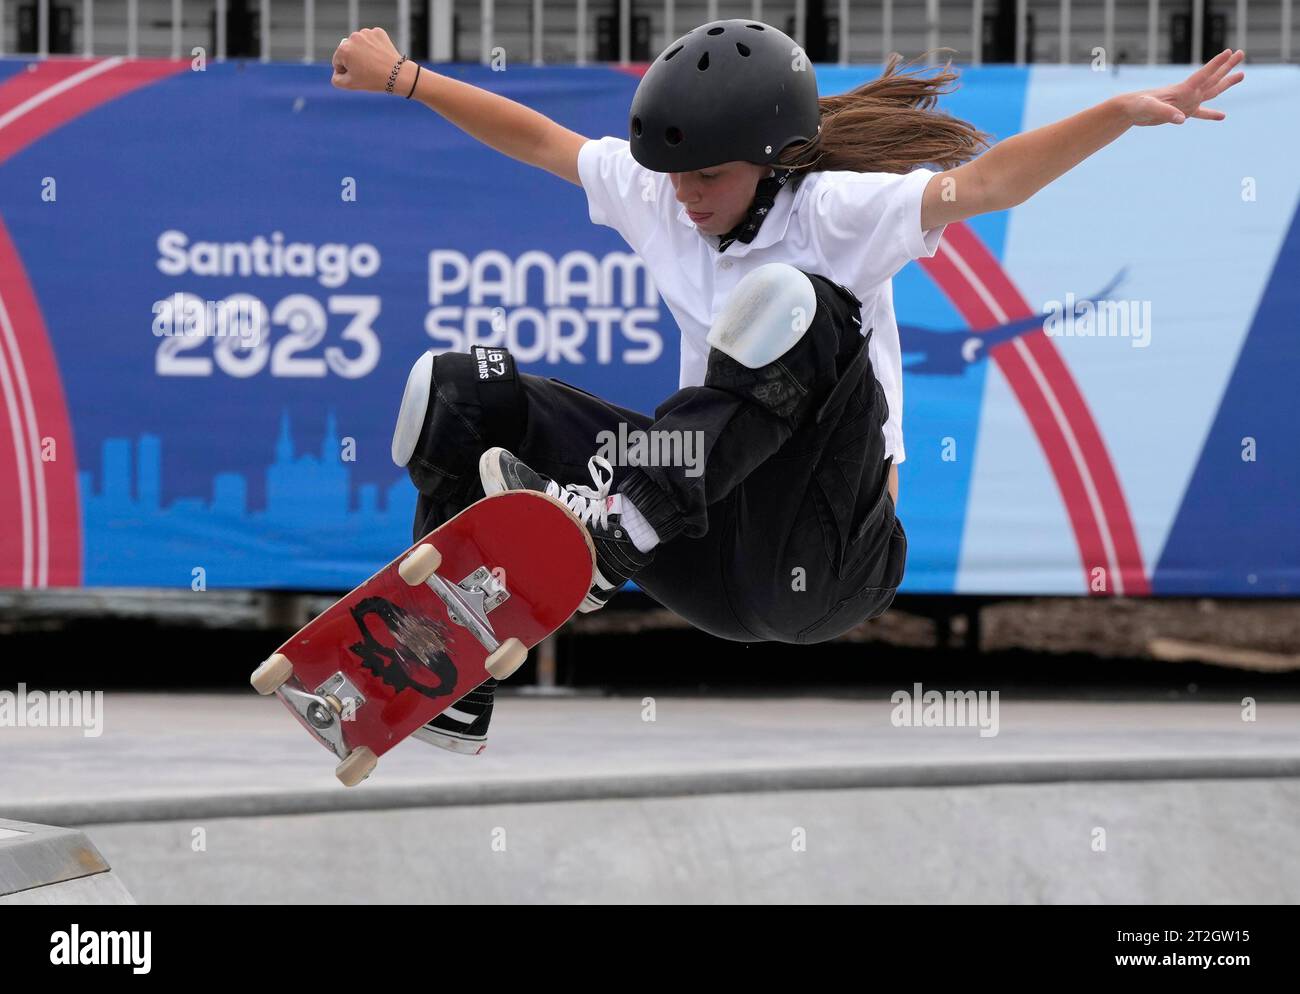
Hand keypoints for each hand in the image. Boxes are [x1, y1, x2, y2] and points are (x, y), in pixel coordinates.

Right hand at [331, 28, 404, 93]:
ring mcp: (366, 33)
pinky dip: (373, 47)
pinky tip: (379, 55)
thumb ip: (336, 79)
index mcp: (343, 49)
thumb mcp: (349, 85)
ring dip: (363, 52)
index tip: (358, 76)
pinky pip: (371, 40)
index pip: (337, 61)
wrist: (397, 75)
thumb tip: (337, 71)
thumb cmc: (372, 81)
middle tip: (367, 70)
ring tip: (373, 63)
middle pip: (348, 51)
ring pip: (359, 44)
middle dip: (354, 60)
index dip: (346, 71)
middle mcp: (353, 37)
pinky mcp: (378, 32)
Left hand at [1122, 49, 1245, 125]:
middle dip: (1227, 66)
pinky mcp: (1182, 112)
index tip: (1229, 52)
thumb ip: (1166, 113)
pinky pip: (1200, 113)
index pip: (1203, 75)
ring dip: (1226, 83)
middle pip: (1212, 78)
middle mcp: (1187, 93)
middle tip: (1241, 53)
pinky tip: (1222, 116)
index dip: (1216, 64)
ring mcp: (1186, 102)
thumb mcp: (1150, 109)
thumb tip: (1183, 119)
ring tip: (1242, 75)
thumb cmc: (1137, 106)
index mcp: (1181, 90)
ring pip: (1211, 91)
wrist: (1129, 110)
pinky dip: (1211, 115)